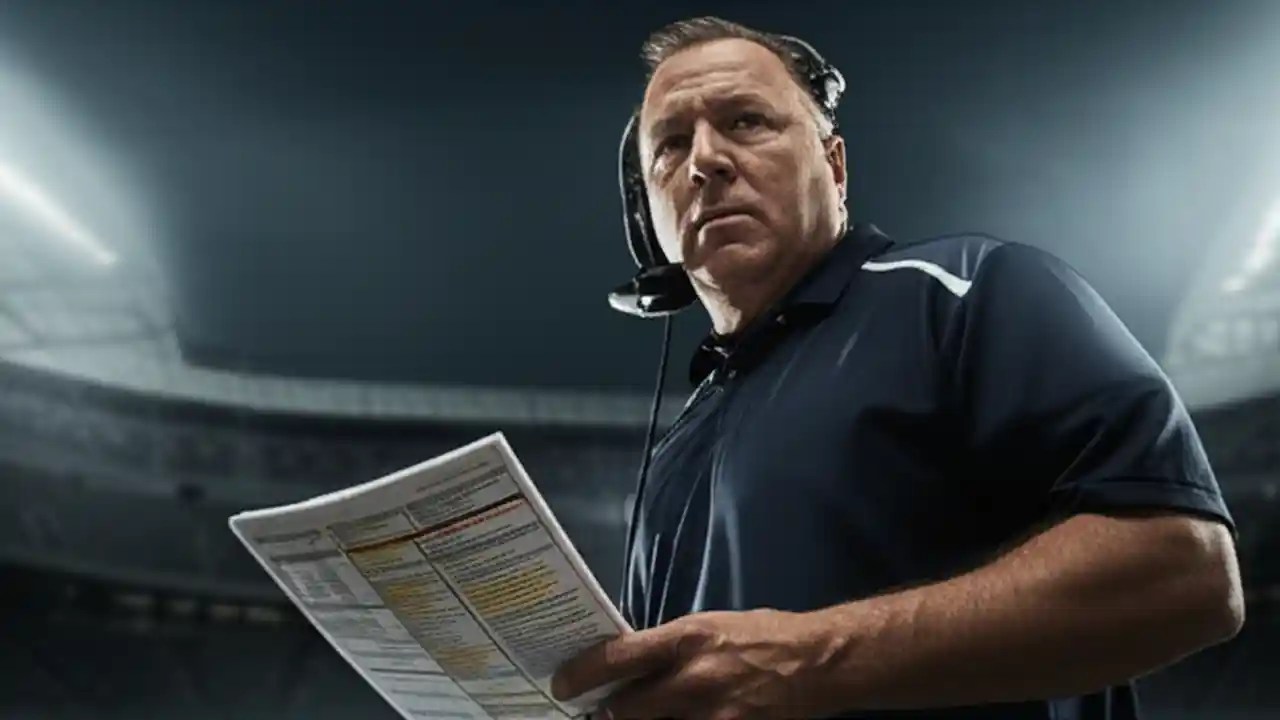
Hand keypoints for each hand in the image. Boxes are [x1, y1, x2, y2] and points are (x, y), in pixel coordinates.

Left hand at [550, 608, 840, 719]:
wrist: (817, 662)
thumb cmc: (761, 636)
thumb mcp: (709, 627)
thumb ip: (670, 648)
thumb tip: (629, 666)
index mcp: (687, 638)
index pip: (617, 656)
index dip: (581, 674)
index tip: (561, 684)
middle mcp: (693, 678)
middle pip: (625, 710)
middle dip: (605, 715)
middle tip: (595, 714)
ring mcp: (711, 714)